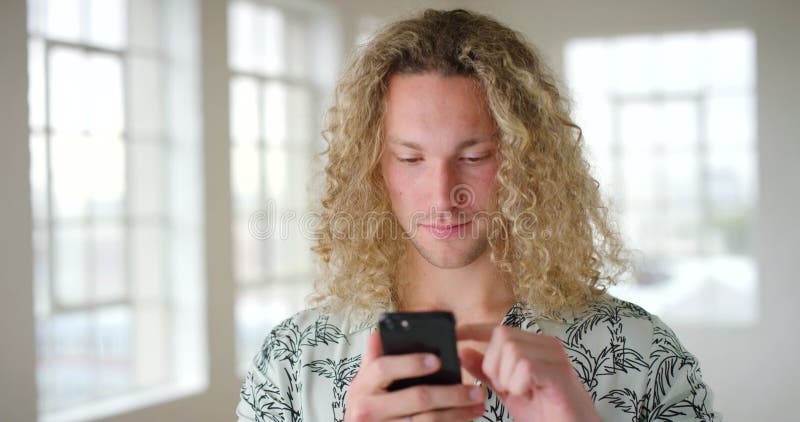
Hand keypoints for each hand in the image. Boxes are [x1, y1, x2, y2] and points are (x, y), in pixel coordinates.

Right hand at [345, 331, 485, 420]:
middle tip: (476, 390)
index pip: (383, 368)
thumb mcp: (364, 383)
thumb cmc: (368, 405)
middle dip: (451, 393)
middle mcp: (367, 410)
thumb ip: (373, 359)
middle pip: (416, 398)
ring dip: (457, 413)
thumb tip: (378, 333)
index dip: (410, 363)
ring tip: (478, 405)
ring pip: (427, 421)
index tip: (436, 360)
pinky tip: (464, 419)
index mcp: (361, 387)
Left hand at [457, 324, 598, 421]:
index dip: (474, 329)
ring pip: (512, 349)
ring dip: (507, 377)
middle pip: (502, 335)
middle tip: (506, 387)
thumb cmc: (546, 413)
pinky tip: (528, 394)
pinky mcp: (559, 372)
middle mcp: (546, 344)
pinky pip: (525, 366)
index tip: (454, 334)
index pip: (498, 328)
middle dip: (493, 364)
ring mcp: (555, 356)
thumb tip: (462, 351)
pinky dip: (519, 384)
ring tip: (520, 393)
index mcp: (534, 346)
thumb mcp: (508, 390)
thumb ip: (486, 371)